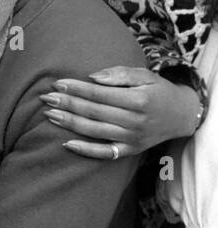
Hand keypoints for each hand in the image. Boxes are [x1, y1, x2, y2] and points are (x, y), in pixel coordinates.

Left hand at [42, 67, 201, 159]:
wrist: (181, 115)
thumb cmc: (157, 90)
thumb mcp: (145, 75)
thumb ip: (119, 74)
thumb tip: (93, 77)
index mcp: (138, 100)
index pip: (100, 94)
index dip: (77, 89)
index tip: (57, 83)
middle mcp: (135, 121)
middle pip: (94, 112)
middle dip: (67, 104)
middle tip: (46, 97)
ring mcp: (132, 138)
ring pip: (94, 131)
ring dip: (69, 123)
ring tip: (49, 114)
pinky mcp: (130, 150)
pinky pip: (105, 153)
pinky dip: (85, 150)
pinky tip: (66, 143)